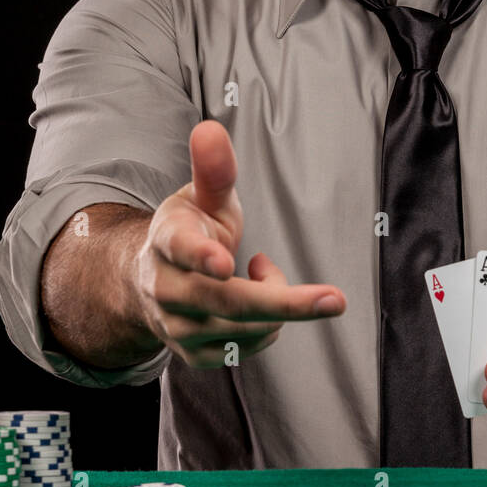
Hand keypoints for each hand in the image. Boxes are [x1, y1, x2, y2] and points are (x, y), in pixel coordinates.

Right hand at [133, 120, 345, 367]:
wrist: (151, 282)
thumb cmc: (189, 230)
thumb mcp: (200, 196)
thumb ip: (213, 168)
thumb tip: (211, 129)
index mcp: (166, 241)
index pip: (181, 249)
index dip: (203, 256)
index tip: (227, 263)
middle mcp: (166, 290)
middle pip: (227, 302)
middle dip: (284, 302)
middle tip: (335, 300)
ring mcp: (177, 328)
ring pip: (246, 328)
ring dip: (278, 302)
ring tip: (264, 270)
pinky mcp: (194, 356)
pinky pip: (250, 346)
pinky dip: (268, 324)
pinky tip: (257, 298)